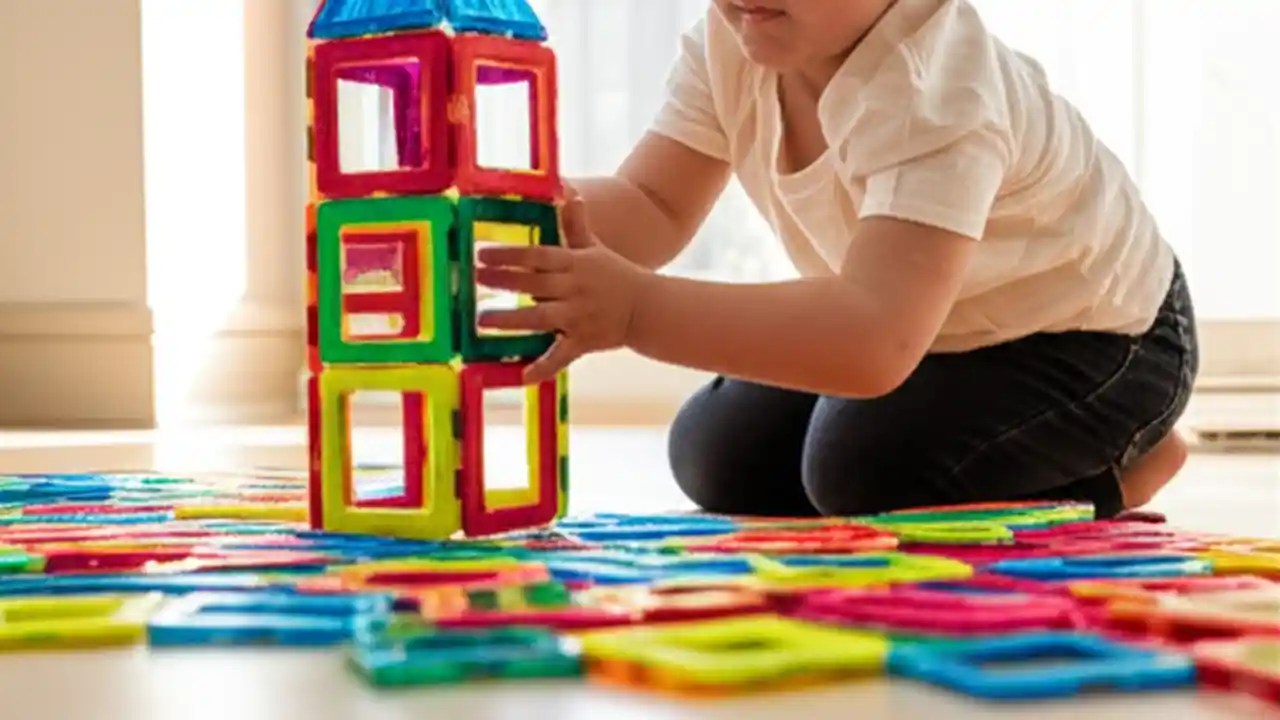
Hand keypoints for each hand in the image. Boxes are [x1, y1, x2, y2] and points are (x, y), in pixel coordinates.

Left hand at [475, 192, 651, 383]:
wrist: (647, 308)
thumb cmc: (614, 275)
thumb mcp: (594, 248)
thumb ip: (576, 225)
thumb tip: (570, 192)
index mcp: (575, 264)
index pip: (538, 256)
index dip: (510, 254)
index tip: (482, 253)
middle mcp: (575, 290)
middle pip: (534, 283)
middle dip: (503, 280)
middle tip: (475, 278)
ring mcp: (579, 317)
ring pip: (541, 317)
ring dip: (512, 318)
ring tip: (484, 319)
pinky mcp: (583, 342)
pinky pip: (560, 356)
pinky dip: (543, 367)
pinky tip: (523, 375)